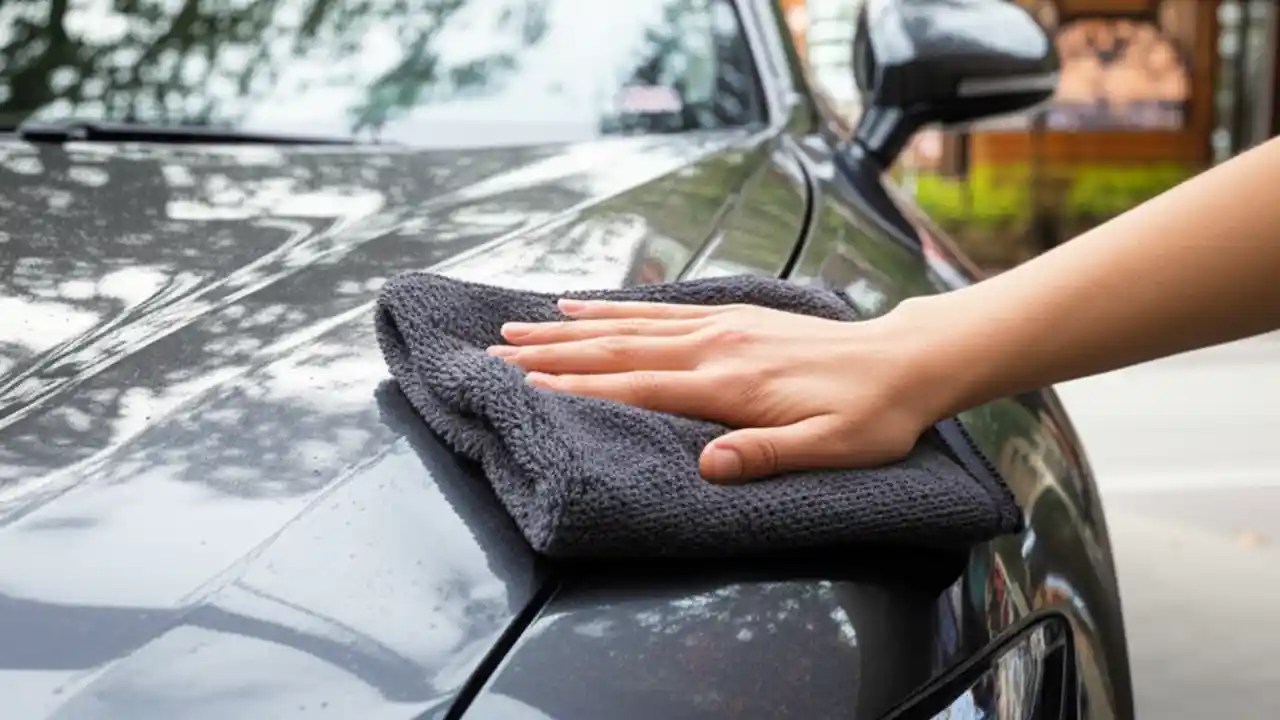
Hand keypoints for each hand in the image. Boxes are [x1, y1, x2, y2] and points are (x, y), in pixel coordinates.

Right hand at [487, 297, 946, 482]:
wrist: (903, 362)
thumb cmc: (870, 415)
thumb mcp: (831, 449)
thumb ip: (766, 454)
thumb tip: (707, 466)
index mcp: (731, 383)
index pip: (638, 386)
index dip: (579, 389)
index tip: (526, 389)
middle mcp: (715, 345)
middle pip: (617, 350)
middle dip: (551, 355)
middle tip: (495, 356)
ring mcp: (720, 325)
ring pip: (628, 326)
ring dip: (569, 329)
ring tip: (518, 329)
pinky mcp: (730, 315)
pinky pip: (658, 310)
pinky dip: (613, 308)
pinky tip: (582, 304)